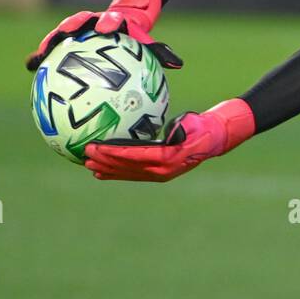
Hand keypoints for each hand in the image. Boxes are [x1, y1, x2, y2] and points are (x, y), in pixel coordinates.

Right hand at [25, 0, 182, 70]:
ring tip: (36, 58)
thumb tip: (178, 65)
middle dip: (71, 27)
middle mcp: (93, 21)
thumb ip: (160, 51)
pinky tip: (30, 68)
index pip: (112, 19)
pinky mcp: (69, 35)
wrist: (122, 13)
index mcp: (113, 21)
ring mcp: (79, 27)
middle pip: (79, 21)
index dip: (108, 23)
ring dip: (49, 43)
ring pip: (61, 32)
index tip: (106, 29)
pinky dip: (44, 55)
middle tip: (63, 35)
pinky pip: (55, 45)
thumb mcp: (147, 40)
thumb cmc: (135, 33)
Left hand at [85, 99, 256, 181]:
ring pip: (128, 173)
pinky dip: (117, 172)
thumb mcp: (192, 124)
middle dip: (105, 162)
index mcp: (167, 158)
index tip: (97, 148)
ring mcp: (159, 173)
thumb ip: (180, 128)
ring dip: (108, 169)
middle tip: (86, 156)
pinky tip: (102, 171)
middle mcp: (161, 170)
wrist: (213, 140)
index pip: (134, 156)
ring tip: (89, 165)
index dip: (114, 153)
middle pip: (127, 167)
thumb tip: (171, 130)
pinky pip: (133, 173)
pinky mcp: (157, 173)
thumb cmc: (201, 127)